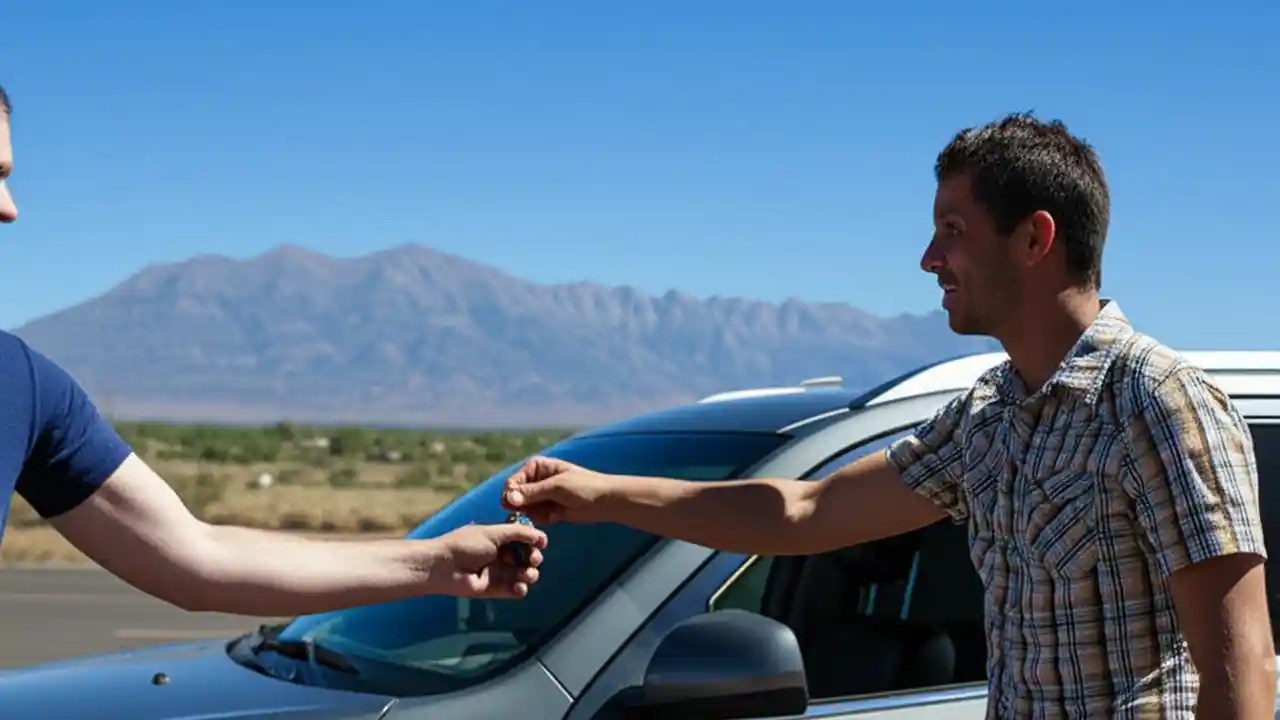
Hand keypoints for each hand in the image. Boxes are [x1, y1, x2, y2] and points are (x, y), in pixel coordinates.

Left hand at [430, 522, 547, 598]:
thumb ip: (518, 533)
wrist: (443, 567)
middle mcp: (500, 554)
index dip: (533, 541)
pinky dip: (520, 589)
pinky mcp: (494, 589)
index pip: (523, 538)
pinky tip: (519, 587)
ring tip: (527, 574)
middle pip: (526, 556)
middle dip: (533, 557)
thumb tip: (541, 536)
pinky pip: (514, 590)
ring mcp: (498, 572)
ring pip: (523, 574)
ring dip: (529, 574)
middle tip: (533, 559)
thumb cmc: (465, 545)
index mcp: (498, 537)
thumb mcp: (492, 533)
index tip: (541, 543)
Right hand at [502, 456, 611, 524]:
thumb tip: (509, 498)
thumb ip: (532, 493)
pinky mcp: (547, 510)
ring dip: (534, 514)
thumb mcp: (556, 487)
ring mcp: (541, 497)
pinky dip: (543, 519)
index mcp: (537, 467)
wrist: (605, 501)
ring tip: (552, 512)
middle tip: (535, 511)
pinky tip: (556, 516)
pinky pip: (535, 517)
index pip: (513, 481)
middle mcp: (536, 480)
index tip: (513, 504)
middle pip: (515, 496)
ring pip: (524, 509)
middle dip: (523, 506)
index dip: (511, 493)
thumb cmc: (584, 486)